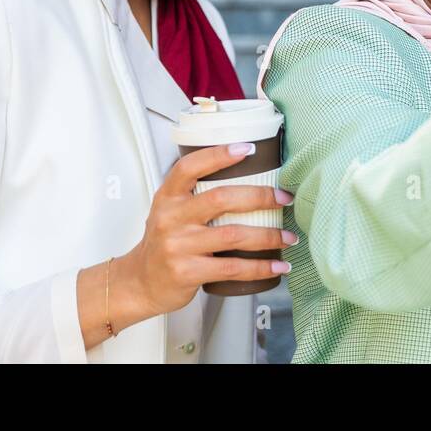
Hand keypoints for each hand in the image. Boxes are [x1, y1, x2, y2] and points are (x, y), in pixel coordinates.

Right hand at [118, 142, 295, 317]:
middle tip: (284, 198)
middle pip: (221, 199)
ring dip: (269, 236)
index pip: (189, 167)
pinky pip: (232, 268)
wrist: (141, 282)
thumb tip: (247, 173)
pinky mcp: (188, 272)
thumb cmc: (165, 242)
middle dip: (260, 196)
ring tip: (289, 237)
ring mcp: (179, 246)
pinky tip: (277, 266)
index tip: (247, 148)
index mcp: (168, 197)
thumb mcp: (170, 210)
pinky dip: (260, 267)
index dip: (218, 155)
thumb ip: (196, 193)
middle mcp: (171, 219)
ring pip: (233, 235)